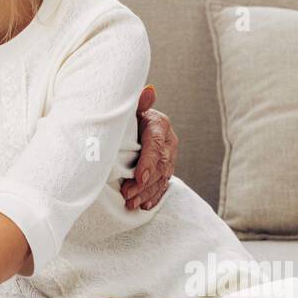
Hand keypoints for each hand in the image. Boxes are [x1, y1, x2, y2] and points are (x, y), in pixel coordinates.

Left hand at [121, 85, 177, 210]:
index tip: (137, 178)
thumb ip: (138, 102)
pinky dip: (154, 196)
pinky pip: (163, 185)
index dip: (148, 163)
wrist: (134, 123)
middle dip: (144, 182)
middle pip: (159, 165)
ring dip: (147, 193)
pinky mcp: (166, 169)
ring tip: (131, 204)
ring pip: (161, 178)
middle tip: (127, 194)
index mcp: (159, 124)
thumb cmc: (128, 116)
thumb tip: (149, 91)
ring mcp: (169, 157)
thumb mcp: (131, 108)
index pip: (156, 146)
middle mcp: (168, 141)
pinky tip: (144, 206)